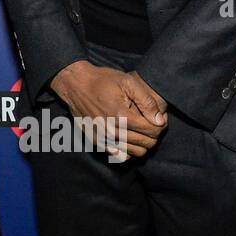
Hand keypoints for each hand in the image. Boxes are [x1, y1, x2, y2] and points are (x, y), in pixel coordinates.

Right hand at [50, 60, 166, 159]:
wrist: (75, 84)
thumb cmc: (102, 81)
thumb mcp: (128, 82)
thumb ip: (147, 102)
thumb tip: (160, 120)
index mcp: (122, 117)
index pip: (153, 131)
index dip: (160, 124)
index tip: (158, 116)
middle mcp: (113, 132)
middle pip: (147, 143)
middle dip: (153, 134)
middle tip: (149, 122)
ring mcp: (104, 138)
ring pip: (136, 152)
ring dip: (142, 143)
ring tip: (139, 129)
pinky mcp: (97, 141)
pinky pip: (120, 155)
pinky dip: (128, 149)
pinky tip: (127, 137)